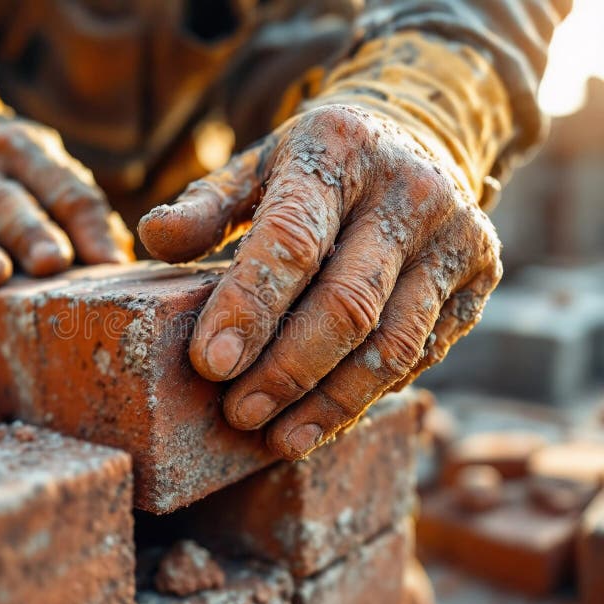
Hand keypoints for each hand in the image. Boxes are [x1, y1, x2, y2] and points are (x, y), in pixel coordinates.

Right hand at [0, 120, 133, 325]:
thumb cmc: (18, 188)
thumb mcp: (49, 180)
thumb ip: (83, 219)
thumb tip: (119, 269)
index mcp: (21, 155)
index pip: (61, 187)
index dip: (85, 225)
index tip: (108, 263)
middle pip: (3, 203)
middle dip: (28, 232)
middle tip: (51, 262)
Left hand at [139, 104, 501, 459]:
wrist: (420, 140)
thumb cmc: (320, 165)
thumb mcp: (259, 166)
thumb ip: (207, 205)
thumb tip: (152, 239)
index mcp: (341, 148)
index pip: (292, 239)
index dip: (250, 307)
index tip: (210, 364)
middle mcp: (410, 190)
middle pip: (347, 303)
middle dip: (287, 370)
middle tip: (238, 413)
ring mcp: (455, 235)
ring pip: (393, 343)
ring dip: (330, 401)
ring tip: (278, 437)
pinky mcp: (479, 275)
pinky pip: (422, 352)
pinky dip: (367, 393)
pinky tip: (322, 416)